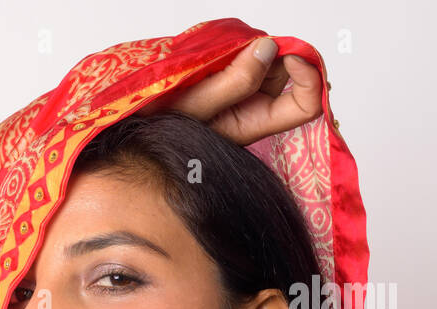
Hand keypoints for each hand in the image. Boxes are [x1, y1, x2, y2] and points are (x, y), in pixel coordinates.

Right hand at [141, 37, 324, 145]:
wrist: (129, 133)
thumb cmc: (156, 131)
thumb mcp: (194, 107)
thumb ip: (235, 81)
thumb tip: (269, 49)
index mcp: (254, 124)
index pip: (307, 104)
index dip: (308, 75)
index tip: (287, 53)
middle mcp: (254, 111)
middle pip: (291, 77)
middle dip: (278, 55)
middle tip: (244, 47)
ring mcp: (243, 96)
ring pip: (271, 65)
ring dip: (255, 50)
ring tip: (222, 54)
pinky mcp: (228, 81)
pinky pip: (249, 58)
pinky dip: (240, 49)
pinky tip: (216, 56)